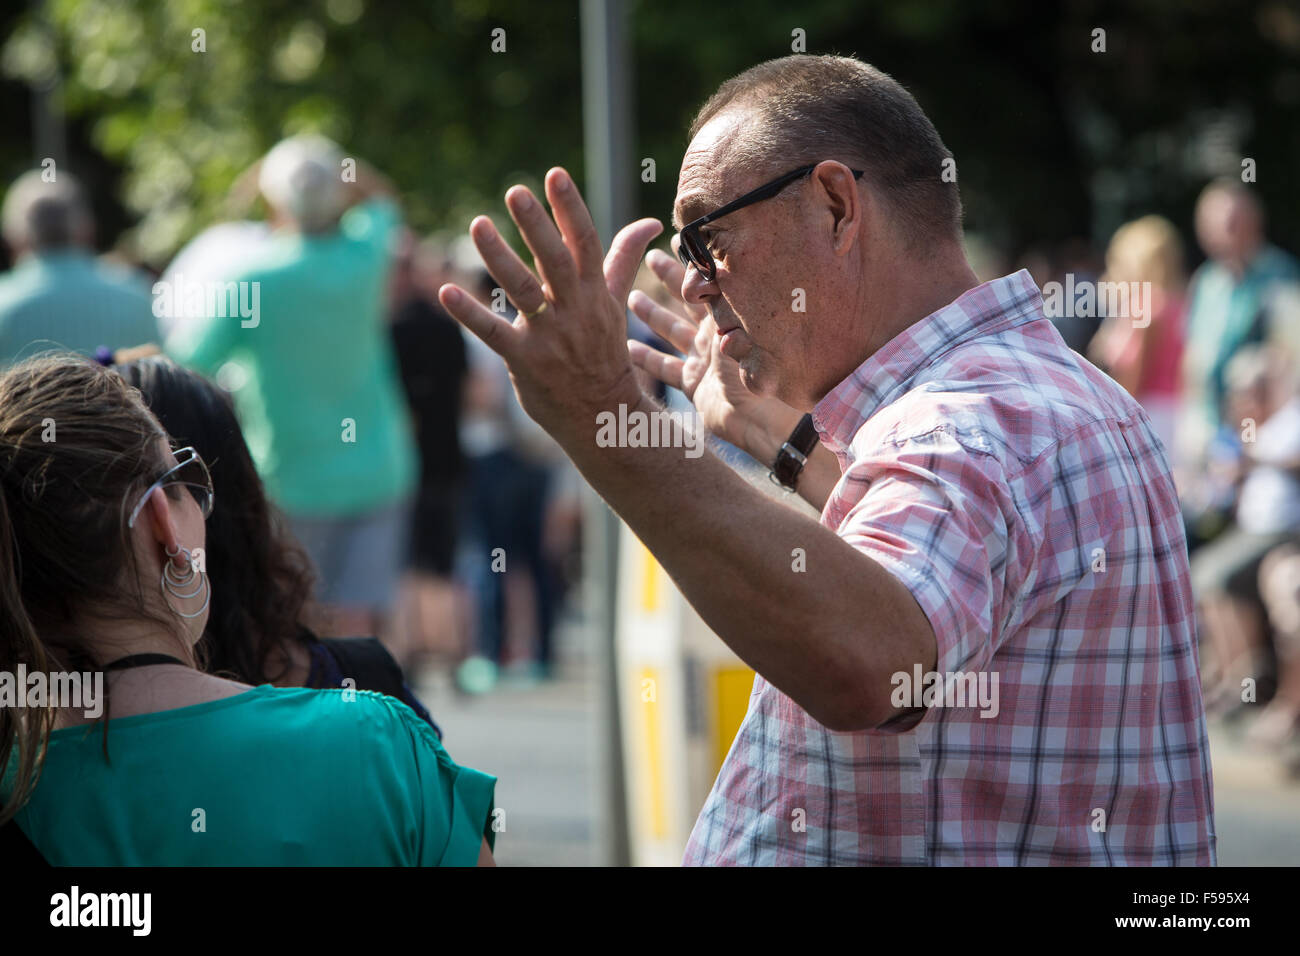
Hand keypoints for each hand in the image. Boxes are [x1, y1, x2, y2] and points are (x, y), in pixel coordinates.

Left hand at [437, 168, 662, 444]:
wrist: (604, 415)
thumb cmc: (604, 354)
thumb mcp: (614, 304)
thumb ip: (622, 259)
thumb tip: (648, 222)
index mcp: (594, 292)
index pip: (585, 242)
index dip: (570, 208)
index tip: (554, 174)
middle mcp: (573, 310)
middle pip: (555, 261)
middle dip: (537, 225)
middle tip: (516, 191)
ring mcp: (549, 336)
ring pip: (523, 290)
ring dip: (500, 258)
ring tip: (479, 225)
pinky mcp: (525, 361)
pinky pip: (494, 334)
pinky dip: (469, 314)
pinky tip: (446, 291)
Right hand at [627, 248, 798, 454]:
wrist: (760, 420)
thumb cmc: (756, 373)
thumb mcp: (737, 329)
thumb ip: (718, 301)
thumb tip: (705, 267)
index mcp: (729, 318)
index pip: (708, 281)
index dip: (692, 261)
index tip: (677, 238)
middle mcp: (716, 335)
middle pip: (687, 299)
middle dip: (669, 277)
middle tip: (650, 256)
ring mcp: (704, 359)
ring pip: (672, 330)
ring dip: (652, 314)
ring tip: (630, 297)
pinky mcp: (694, 384)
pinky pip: (665, 367)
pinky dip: (646, 358)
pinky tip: (626, 348)